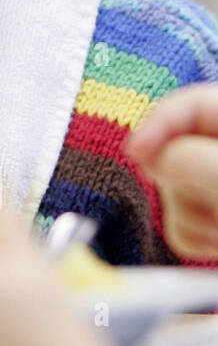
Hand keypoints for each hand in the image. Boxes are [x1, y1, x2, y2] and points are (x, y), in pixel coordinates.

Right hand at [125, 84, 217, 260]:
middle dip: (184, 183)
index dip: (157, 123)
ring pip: (174, 197)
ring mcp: (215, 188)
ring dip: (197, 220)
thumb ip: (190, 158)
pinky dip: (200, 240)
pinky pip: (182, 230)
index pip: (188, 105)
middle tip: (213, 201)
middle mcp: (217, 152)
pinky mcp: (214, 223)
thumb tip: (150, 157)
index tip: (135, 150)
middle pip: (174, 153)